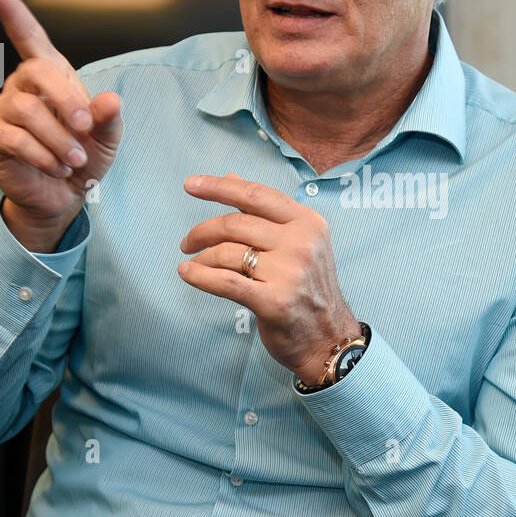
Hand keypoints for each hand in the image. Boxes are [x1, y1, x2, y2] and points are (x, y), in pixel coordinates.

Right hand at [0, 0, 123, 248]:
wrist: (64, 195)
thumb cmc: (83, 158)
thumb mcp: (107, 138)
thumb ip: (109, 118)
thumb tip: (109, 100)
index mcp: (51, 77)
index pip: (29, 37)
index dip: (13, 13)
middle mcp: (22, 86)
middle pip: (35, 71)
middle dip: (65, 100)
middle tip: (84, 129)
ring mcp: (3, 110)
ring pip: (27, 110)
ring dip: (58, 139)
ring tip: (74, 160)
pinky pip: (15, 138)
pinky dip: (42, 155)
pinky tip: (56, 167)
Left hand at [178, 173, 361, 383]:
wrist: (328, 338)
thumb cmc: (308, 289)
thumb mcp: (298, 243)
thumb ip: (265, 212)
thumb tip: (231, 178)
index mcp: (308, 223)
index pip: (257, 195)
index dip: (220, 187)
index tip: (192, 184)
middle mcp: (301, 243)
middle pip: (237, 223)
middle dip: (204, 230)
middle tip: (188, 241)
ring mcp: (289, 273)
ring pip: (228, 252)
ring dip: (202, 256)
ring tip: (193, 263)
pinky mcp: (273, 301)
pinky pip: (225, 282)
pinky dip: (200, 276)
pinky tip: (187, 272)